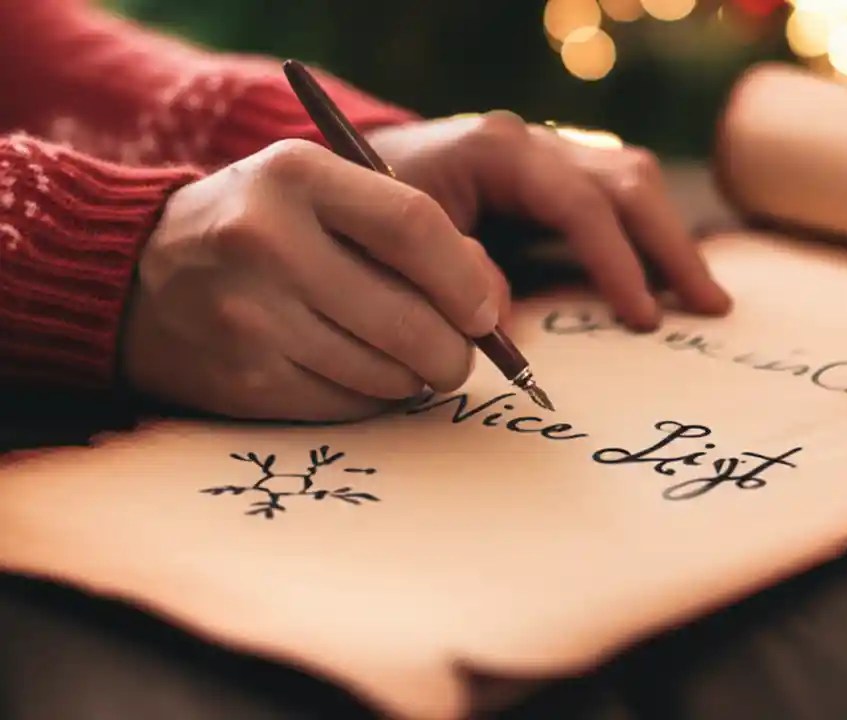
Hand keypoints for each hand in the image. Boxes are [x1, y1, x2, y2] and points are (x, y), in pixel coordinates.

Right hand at [123, 139, 509, 421]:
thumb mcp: (321, 193)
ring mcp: (251, 316)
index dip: (467, 279)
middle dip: (456, 351)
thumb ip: (408, 228)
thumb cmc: (261, 229)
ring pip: (388, 373)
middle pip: (411, 319)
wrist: (136, 277)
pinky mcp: (245, 380)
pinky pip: (352, 406)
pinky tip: (357, 372)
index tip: (483, 311)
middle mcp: (268, 242)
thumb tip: (489, 306)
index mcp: (297, 176)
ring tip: (401, 357)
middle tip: (458, 354)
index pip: (416, 226)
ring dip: (415, 377)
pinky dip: (375, 398)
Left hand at [366, 113, 732, 330]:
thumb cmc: (376, 212)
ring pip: (633, 180)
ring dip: (670, 238)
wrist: (356, 174)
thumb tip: (503, 322)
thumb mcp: (401, 245)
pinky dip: (648, 234)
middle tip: (708, 307)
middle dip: (670, 246)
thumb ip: (454, 278)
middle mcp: (535, 143)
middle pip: (627, 182)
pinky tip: (666, 276)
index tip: (642, 318)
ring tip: (700, 296)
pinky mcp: (557, 174)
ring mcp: (551, 153)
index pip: (580, 204)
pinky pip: (619, 195)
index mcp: (498, 152)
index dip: (617, 262)